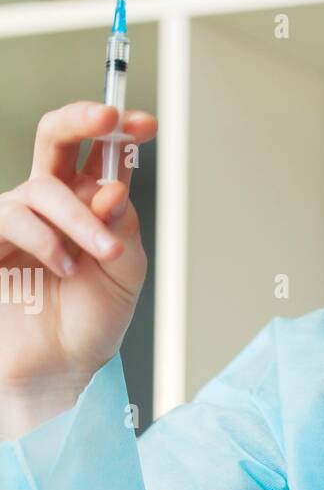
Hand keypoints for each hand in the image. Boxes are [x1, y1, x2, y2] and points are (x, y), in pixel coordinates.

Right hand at [0, 101, 156, 435]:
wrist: (59, 370)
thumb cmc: (90, 323)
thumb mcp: (125, 274)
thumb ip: (122, 228)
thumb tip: (112, 188)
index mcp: (88, 203)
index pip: (99, 153)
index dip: (118, 129)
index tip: (145, 124)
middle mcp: (51, 203)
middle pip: (54, 138)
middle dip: (82, 120)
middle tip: (109, 119)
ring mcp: (17, 218)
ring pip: (43, 188)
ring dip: (80, 217)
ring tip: (103, 255)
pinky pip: (12, 217)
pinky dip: (44, 238)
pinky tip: (63, 265)